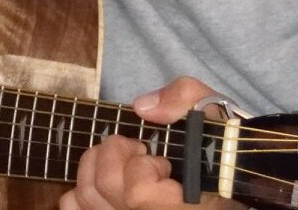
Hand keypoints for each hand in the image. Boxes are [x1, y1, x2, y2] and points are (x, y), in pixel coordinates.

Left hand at [60, 76, 241, 209]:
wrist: (222, 177)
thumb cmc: (217, 149)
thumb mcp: (212, 113)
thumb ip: (186, 98)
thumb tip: (143, 108)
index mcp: (185, 205)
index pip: (139, 194)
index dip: (143, 168)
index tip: (162, 160)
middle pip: (105, 188)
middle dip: (115, 154)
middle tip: (137, 150)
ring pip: (86, 196)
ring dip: (96, 164)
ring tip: (122, 162)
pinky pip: (75, 207)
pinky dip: (79, 191)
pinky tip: (99, 180)